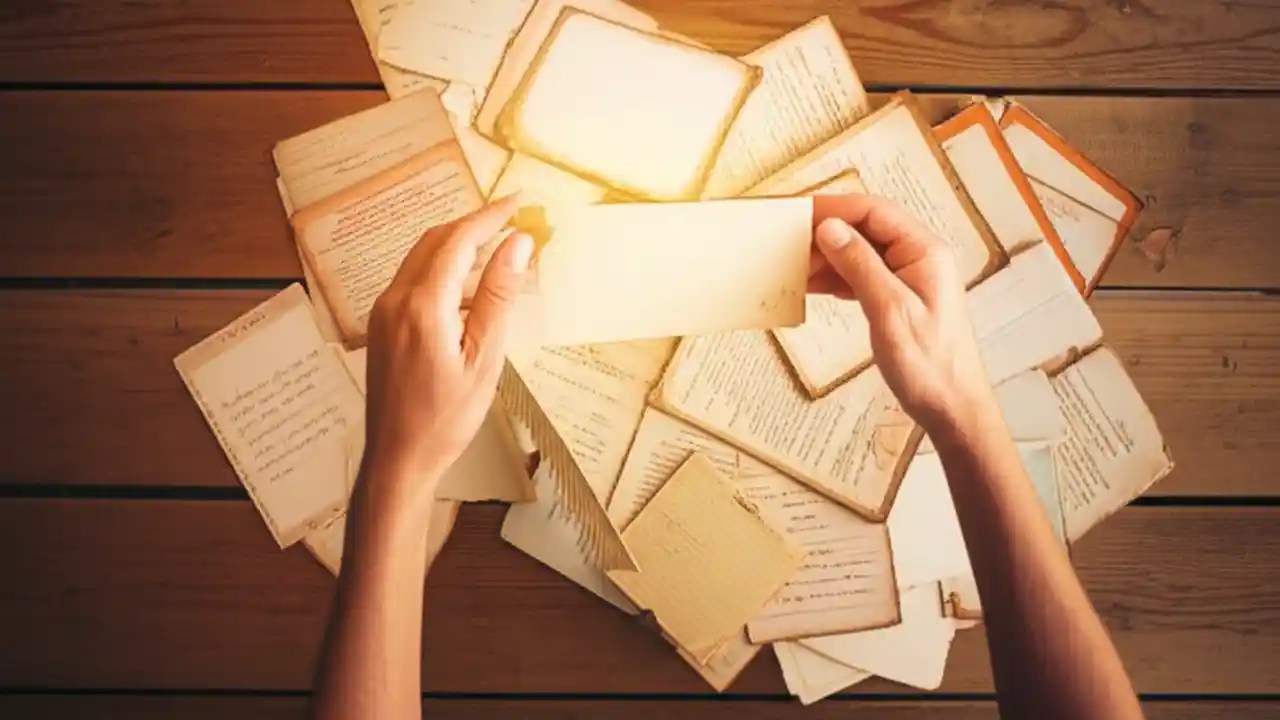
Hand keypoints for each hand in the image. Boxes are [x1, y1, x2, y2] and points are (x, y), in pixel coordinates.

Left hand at [363, 194, 532, 489]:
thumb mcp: (485, 358)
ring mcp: (384, 311)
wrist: (399, 457)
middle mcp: (395, 299)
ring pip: (423, 258)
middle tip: (513, 218)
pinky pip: (414, 280)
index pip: (459, 241)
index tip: (519, 202)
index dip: (491, 216)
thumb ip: (499, 296)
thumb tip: (518, 246)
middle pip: (436, 240)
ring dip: (459, 245)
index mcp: (423, 305)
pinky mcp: (382, 325)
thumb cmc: (445, 418)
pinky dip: (444, 270)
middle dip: (475, 224)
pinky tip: (469, 288)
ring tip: (498, 249)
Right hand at [809, 194, 993, 431]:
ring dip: (826, 257)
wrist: (951, 407)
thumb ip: (859, 265)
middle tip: (788, 244)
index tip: (797, 215)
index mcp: (925, 251)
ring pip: (860, 251)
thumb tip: (829, 228)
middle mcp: (919, 257)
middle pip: (866, 227)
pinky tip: (812, 286)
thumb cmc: (929, 365)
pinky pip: (861, 275)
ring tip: (793, 267)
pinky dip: (835, 278)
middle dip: (826, 232)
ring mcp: (909, 277)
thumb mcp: (889, 311)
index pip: (874, 212)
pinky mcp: (898, 297)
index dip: (833, 209)